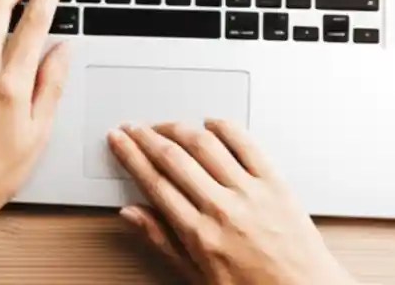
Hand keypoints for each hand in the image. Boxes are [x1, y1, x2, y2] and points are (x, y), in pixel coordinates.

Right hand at [108, 120, 354, 284]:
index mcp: (199, 234)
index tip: (119, 141)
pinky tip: (211, 124)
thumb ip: (163, 241)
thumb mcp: (197, 276)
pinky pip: (246, 143)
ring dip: (178, 128)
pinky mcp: (275, 182)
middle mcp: (222, 209)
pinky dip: (224, 127)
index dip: (130, 156)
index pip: (154, 182)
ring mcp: (250, 192)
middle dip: (146, 137)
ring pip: (205, 144)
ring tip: (165, 125)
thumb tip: (132, 215)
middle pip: (173, 158)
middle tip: (134, 128)